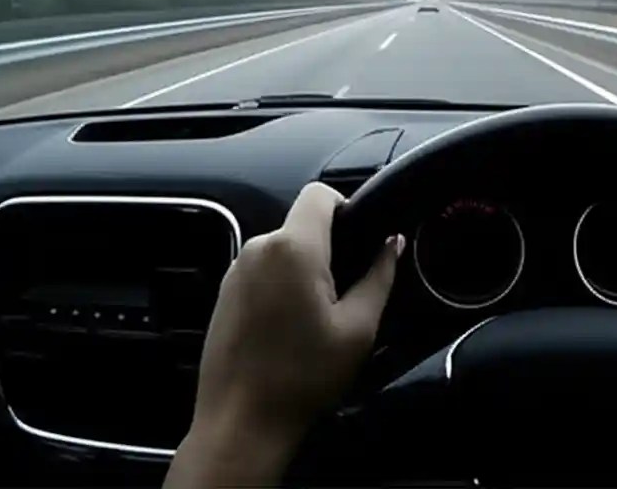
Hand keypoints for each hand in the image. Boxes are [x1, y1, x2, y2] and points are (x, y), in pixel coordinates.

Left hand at [165, 182, 402, 487]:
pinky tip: (290, 328)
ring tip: (317, 318)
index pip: (320, 194)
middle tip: (346, 293)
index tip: (360, 242)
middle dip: (328, 247)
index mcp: (293, 249)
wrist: (241, 422)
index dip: (346, 207)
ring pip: (282, 249)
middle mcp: (258, 249)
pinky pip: (262, 271)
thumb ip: (379, 277)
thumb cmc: (303, 377)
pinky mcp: (223, 294)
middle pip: (301, 224)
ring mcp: (235, 271)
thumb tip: (392, 243)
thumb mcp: (358, 329)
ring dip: (304, 269)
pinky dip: (281, 286)